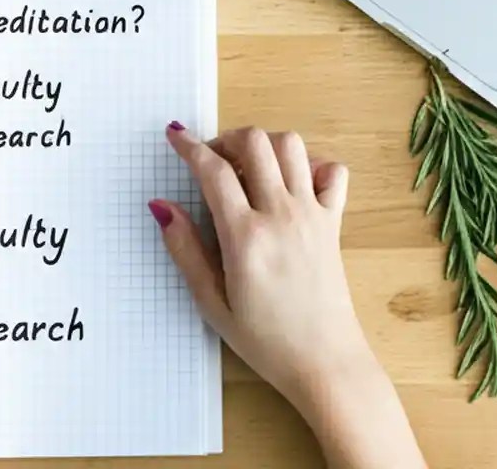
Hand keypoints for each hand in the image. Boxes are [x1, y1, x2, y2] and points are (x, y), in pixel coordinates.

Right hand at [149, 125, 366, 401]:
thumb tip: (162, 206)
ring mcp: (312, 215)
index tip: (175, 135)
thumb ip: (186, 250)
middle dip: (226, 139)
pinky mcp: (334, 222)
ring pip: (292, 146)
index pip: (213, 171)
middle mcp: (281, 215)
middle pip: (255, 143)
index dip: (189, 146)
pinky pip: (331, 171)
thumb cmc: (265, 341)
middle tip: (212, 161)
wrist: (324, 361)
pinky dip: (311, 165)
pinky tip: (292, 184)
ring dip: (265, 145)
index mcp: (245, 237)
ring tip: (247, 168)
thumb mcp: (212, 304)